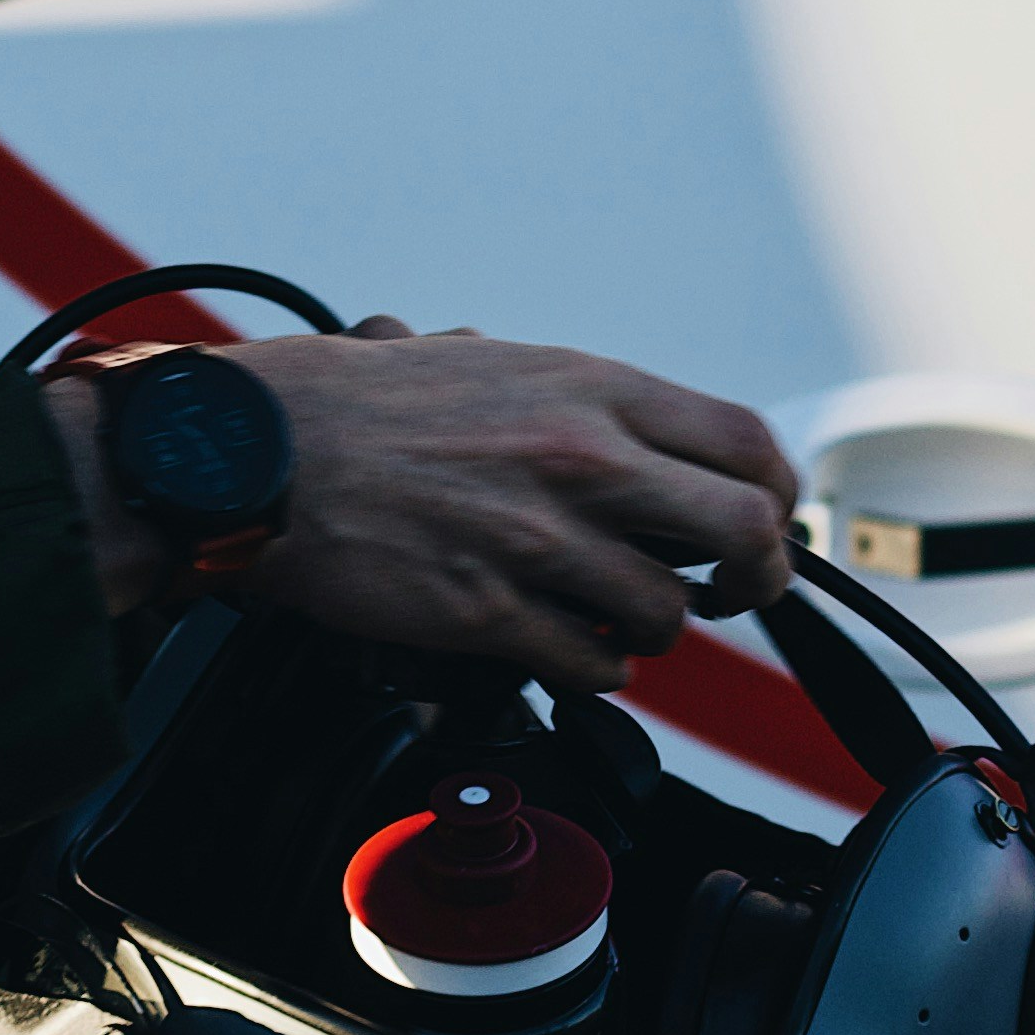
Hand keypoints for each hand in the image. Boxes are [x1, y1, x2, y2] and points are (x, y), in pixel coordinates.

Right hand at [43, 323, 797, 690]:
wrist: (255, 452)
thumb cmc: (355, 406)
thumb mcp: (490, 366)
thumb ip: (577, 406)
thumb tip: (643, 451)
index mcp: (590, 389)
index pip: (747, 444)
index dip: (778, 497)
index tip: (762, 525)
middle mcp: (580, 458)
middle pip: (745, 533)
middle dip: (755, 580)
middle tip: (730, 595)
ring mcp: (539, 540)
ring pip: (668, 615)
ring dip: (651, 629)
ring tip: (611, 618)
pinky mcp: (489, 613)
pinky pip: (593, 664)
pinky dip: (592, 667)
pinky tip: (561, 647)